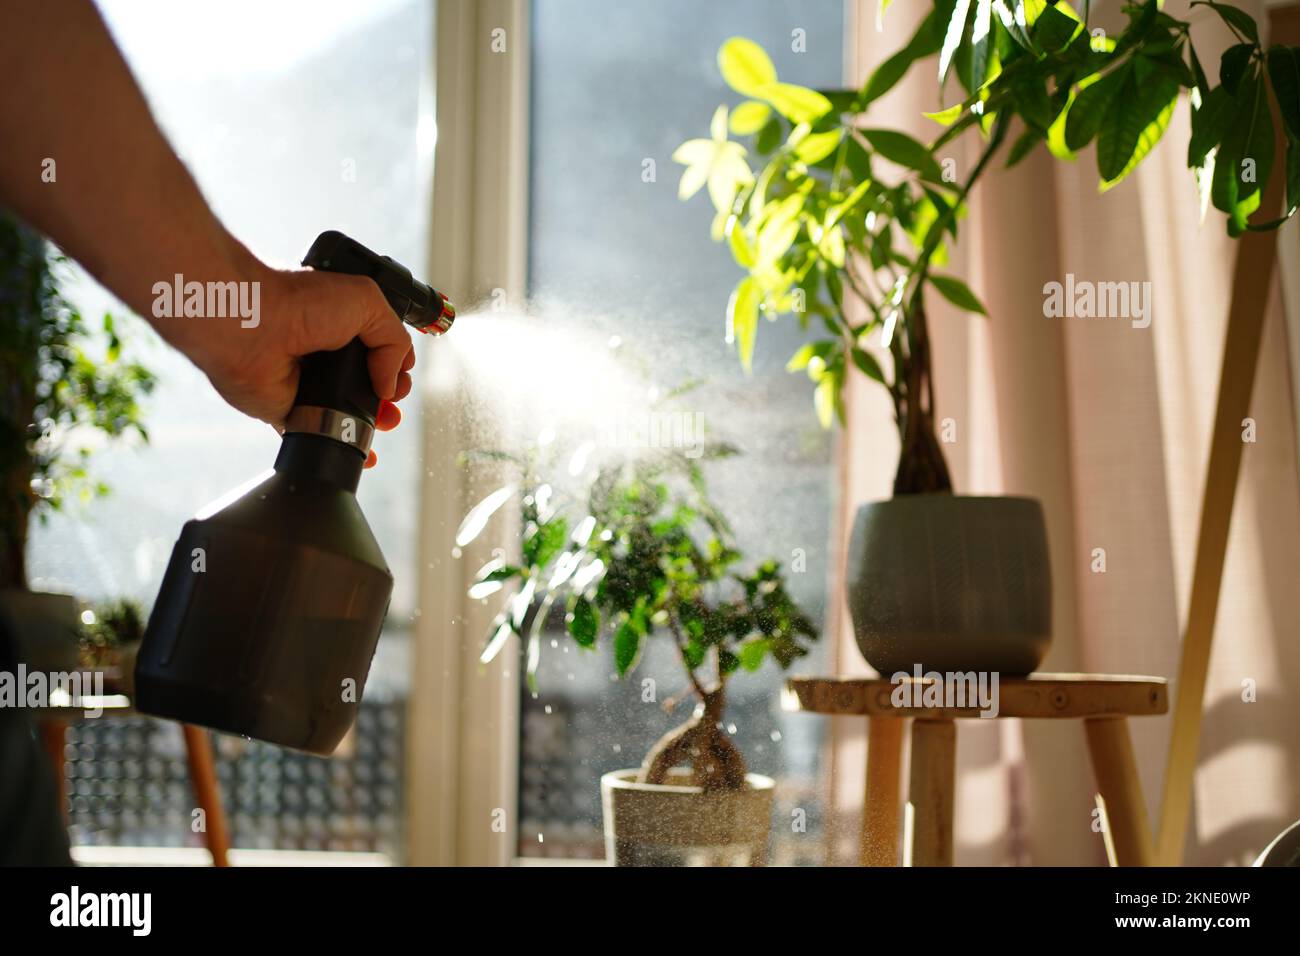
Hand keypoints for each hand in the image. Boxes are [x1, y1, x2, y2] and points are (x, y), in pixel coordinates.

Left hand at [173, 264, 415, 466]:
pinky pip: (320, 432)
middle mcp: (324, 352)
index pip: (379, 348)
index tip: (400, 375)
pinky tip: (363, 453)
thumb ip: (394, 340)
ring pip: (348, 410)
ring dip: (373, 421)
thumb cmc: (298, 302)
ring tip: (385, 421)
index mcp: (342, 322)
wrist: (250, 325)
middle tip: (393, 399)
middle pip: (368, 383)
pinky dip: (342, 444)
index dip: (397, 364)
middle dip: (389, 395)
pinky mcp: (289, 410)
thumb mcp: (367, 302)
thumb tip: (391, 383)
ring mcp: (307, 383)